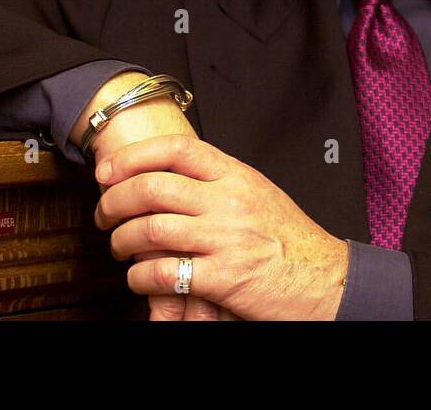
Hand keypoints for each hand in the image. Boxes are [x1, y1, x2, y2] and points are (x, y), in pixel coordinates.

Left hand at [94, 134, 349, 319]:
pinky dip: (139, 276)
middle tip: (105, 212)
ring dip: (122, 239)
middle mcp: (229, 202)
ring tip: (119, 247)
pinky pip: (163, 272)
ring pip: (151, 229)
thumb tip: (171, 173)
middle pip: (153, 187)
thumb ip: (220, 181)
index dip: (134, 156)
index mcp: (237, 176)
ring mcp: (225, 239)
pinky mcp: (222, 278)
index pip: (177, 148)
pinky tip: (139, 277)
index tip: (110, 169)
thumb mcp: (259, 194)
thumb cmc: (292, 241)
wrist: (325, 281)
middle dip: (114, 200)